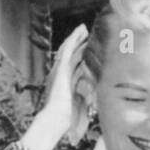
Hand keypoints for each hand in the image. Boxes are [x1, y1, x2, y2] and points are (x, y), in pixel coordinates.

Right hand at [39, 25, 90, 145]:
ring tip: (83, 29)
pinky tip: (79, 33)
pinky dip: (73, 41)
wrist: (56, 120)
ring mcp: (60, 71)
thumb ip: (85, 99)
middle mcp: (61, 75)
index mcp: (66, 83)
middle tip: (86, 33)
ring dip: (76, 39)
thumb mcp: (80, 107)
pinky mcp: (60, 70)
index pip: (74, 66)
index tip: (88, 48)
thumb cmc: (67, 120)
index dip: (81, 56)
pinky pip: (67, 51)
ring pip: (69, 50)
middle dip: (79, 44)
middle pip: (71, 55)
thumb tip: (93, 98)